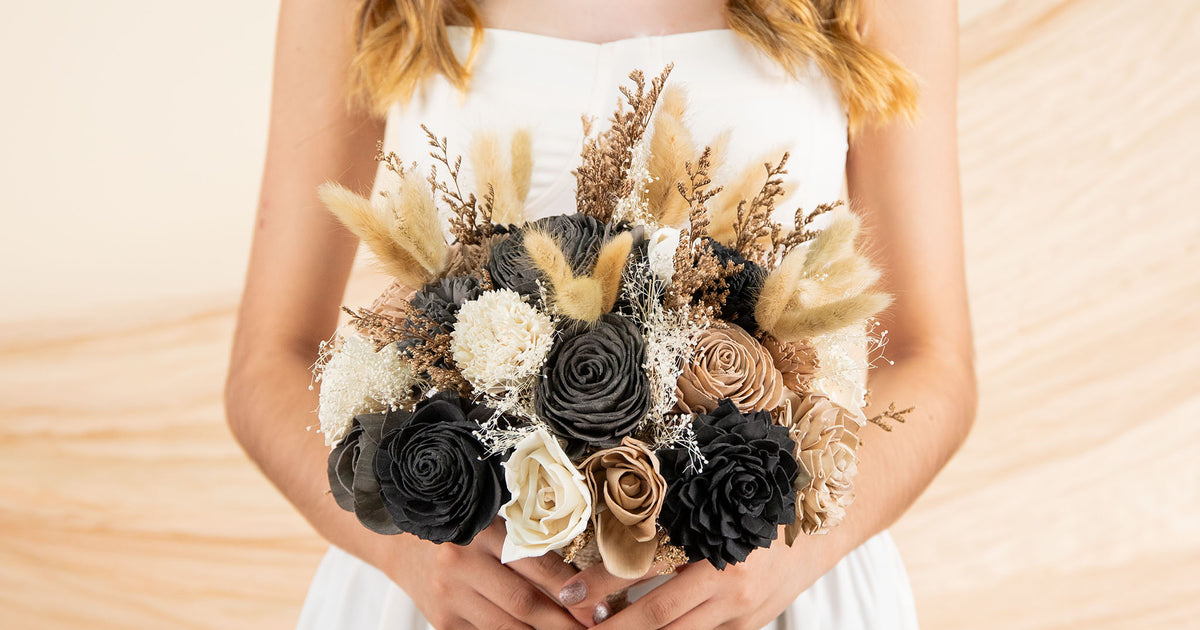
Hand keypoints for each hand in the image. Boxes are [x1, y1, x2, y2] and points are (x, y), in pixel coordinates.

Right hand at [382, 517, 586, 628]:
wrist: (400, 543)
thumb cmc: (458, 526)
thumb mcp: (492, 522)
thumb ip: (527, 544)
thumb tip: (576, 582)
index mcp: (481, 532)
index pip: (537, 565)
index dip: (571, 589)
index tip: (595, 604)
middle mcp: (461, 564)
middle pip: (524, 603)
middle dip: (562, 622)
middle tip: (589, 628)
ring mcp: (449, 597)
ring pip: (506, 627)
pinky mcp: (442, 622)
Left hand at [563, 528, 829, 628]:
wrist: (818, 533)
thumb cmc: (757, 507)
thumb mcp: (714, 506)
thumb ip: (671, 523)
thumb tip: (612, 538)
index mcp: (718, 545)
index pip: (647, 570)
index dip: (603, 585)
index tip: (567, 593)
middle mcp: (730, 585)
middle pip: (658, 617)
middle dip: (612, 628)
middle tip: (576, 627)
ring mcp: (741, 614)